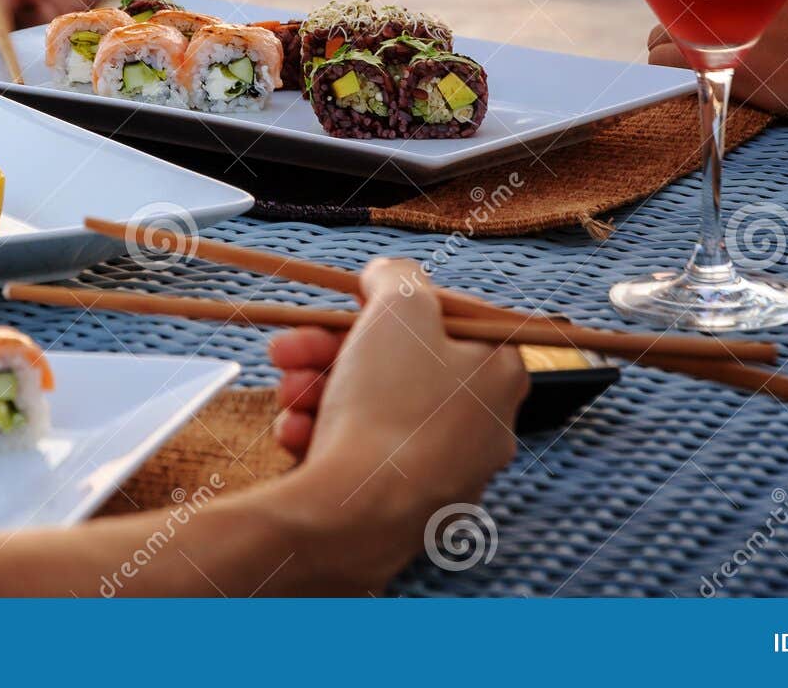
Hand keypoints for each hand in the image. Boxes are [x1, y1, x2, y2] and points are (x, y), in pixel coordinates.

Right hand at [268, 259, 527, 520]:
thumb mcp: (398, 306)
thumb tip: (389, 274)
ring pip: (374, 410)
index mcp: (500, 374)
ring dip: (320, 390)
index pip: (454, 318)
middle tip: (292, 346)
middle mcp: (484, 426)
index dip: (399, 303)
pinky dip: (324, 437)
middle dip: (335, 350)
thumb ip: (398, 276)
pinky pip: (362, 456)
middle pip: (402, 366)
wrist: (356, 515)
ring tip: (287, 392)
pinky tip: (294, 433)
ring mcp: (446, 473)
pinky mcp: (406, 509)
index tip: (356, 302)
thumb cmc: (389, 403)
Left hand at [647, 0, 787, 133]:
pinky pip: (660, 59)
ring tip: (693, 60)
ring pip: (660, 29)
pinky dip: (667, 70)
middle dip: (680, 19)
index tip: (703, 9)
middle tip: (698, 39)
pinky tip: (688, 78)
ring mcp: (712, 18)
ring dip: (672, 45)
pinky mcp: (705, 57)